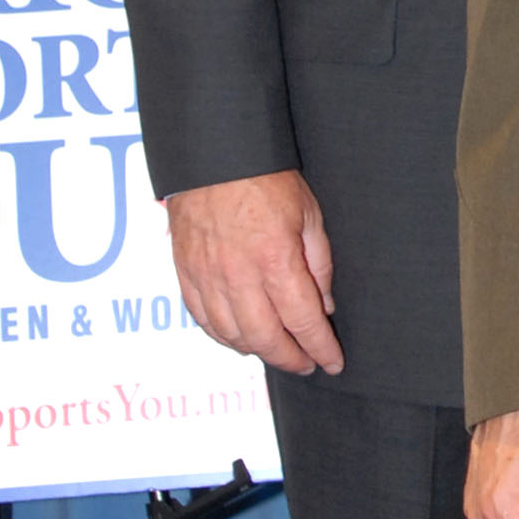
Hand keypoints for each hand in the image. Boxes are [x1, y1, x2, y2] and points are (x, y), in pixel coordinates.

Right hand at [164, 170, 341, 376]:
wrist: (215, 154)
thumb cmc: (266, 178)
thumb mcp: (310, 214)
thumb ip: (319, 264)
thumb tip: (324, 305)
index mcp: (275, 260)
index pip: (303, 321)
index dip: (320, 347)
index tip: (333, 362)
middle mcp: (238, 276)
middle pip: (266, 339)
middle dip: (291, 359)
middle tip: (308, 364)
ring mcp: (207, 278)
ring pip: (232, 336)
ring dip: (258, 352)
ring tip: (278, 352)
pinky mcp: (185, 274)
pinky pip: (203, 320)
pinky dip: (223, 337)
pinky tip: (239, 339)